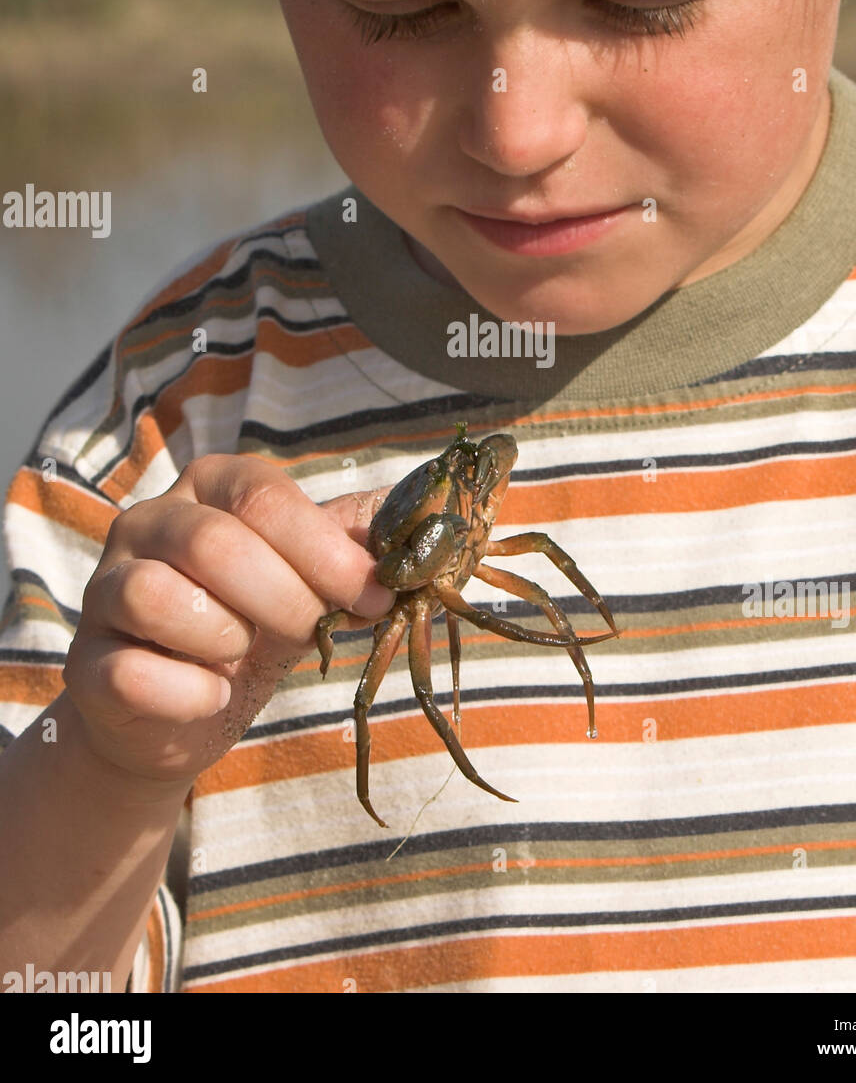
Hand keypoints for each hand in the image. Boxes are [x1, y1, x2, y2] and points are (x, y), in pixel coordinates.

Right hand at [64, 455, 393, 786]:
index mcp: (208, 486)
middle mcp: (147, 522)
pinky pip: (134, 672)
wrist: (180, 711)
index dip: (325, 552)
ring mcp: (105, 588)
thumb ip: (357, 542)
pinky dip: (191, 693)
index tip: (374, 596)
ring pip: (159, 597)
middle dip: (285, 599)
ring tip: (242, 653)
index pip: (264, 497)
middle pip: (214, 544)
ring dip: (226, 638)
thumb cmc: (255, 626)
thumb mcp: (310, 577)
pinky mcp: (86, 661)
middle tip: (314, 631)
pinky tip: (210, 692)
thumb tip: (426, 517)